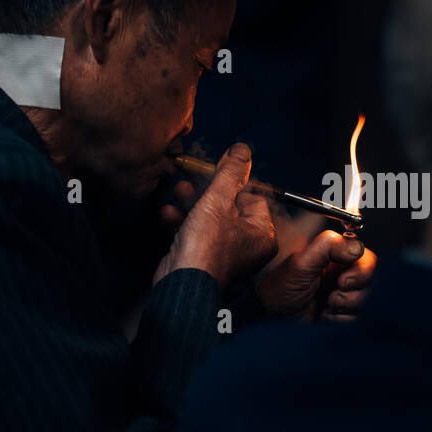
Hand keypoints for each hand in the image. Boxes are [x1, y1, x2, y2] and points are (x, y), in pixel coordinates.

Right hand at [152, 143, 277, 289]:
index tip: (215, 170)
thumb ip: (230, 172)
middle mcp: (248, 246)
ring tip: (178, 191)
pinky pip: (197, 233)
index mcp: (262, 234)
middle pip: (229, 206)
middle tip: (192, 178)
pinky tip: (169, 213)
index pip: (253, 197)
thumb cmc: (205, 246)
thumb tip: (242, 150)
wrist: (180, 282)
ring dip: (191, 203)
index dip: (232, 183)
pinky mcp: (204, 258)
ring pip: (210, 218)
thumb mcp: (218, 199)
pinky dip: (183, 222)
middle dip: (206, 191)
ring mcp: (226, 253)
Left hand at [256, 229, 377, 318]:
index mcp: (336, 258)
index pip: (365, 257)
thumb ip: (328, 246)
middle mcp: (344, 274)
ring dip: (348, 306)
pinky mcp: (345, 314)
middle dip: (355, 291)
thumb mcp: (301, 262)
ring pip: (368, 299)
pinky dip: (344, 319)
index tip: (342, 280)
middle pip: (372, 279)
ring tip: (328, 307)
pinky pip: (360, 317)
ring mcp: (346, 295)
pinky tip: (327, 317)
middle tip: (333, 297)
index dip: (359, 270)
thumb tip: (355, 247)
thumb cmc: (279, 289)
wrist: (272, 318)